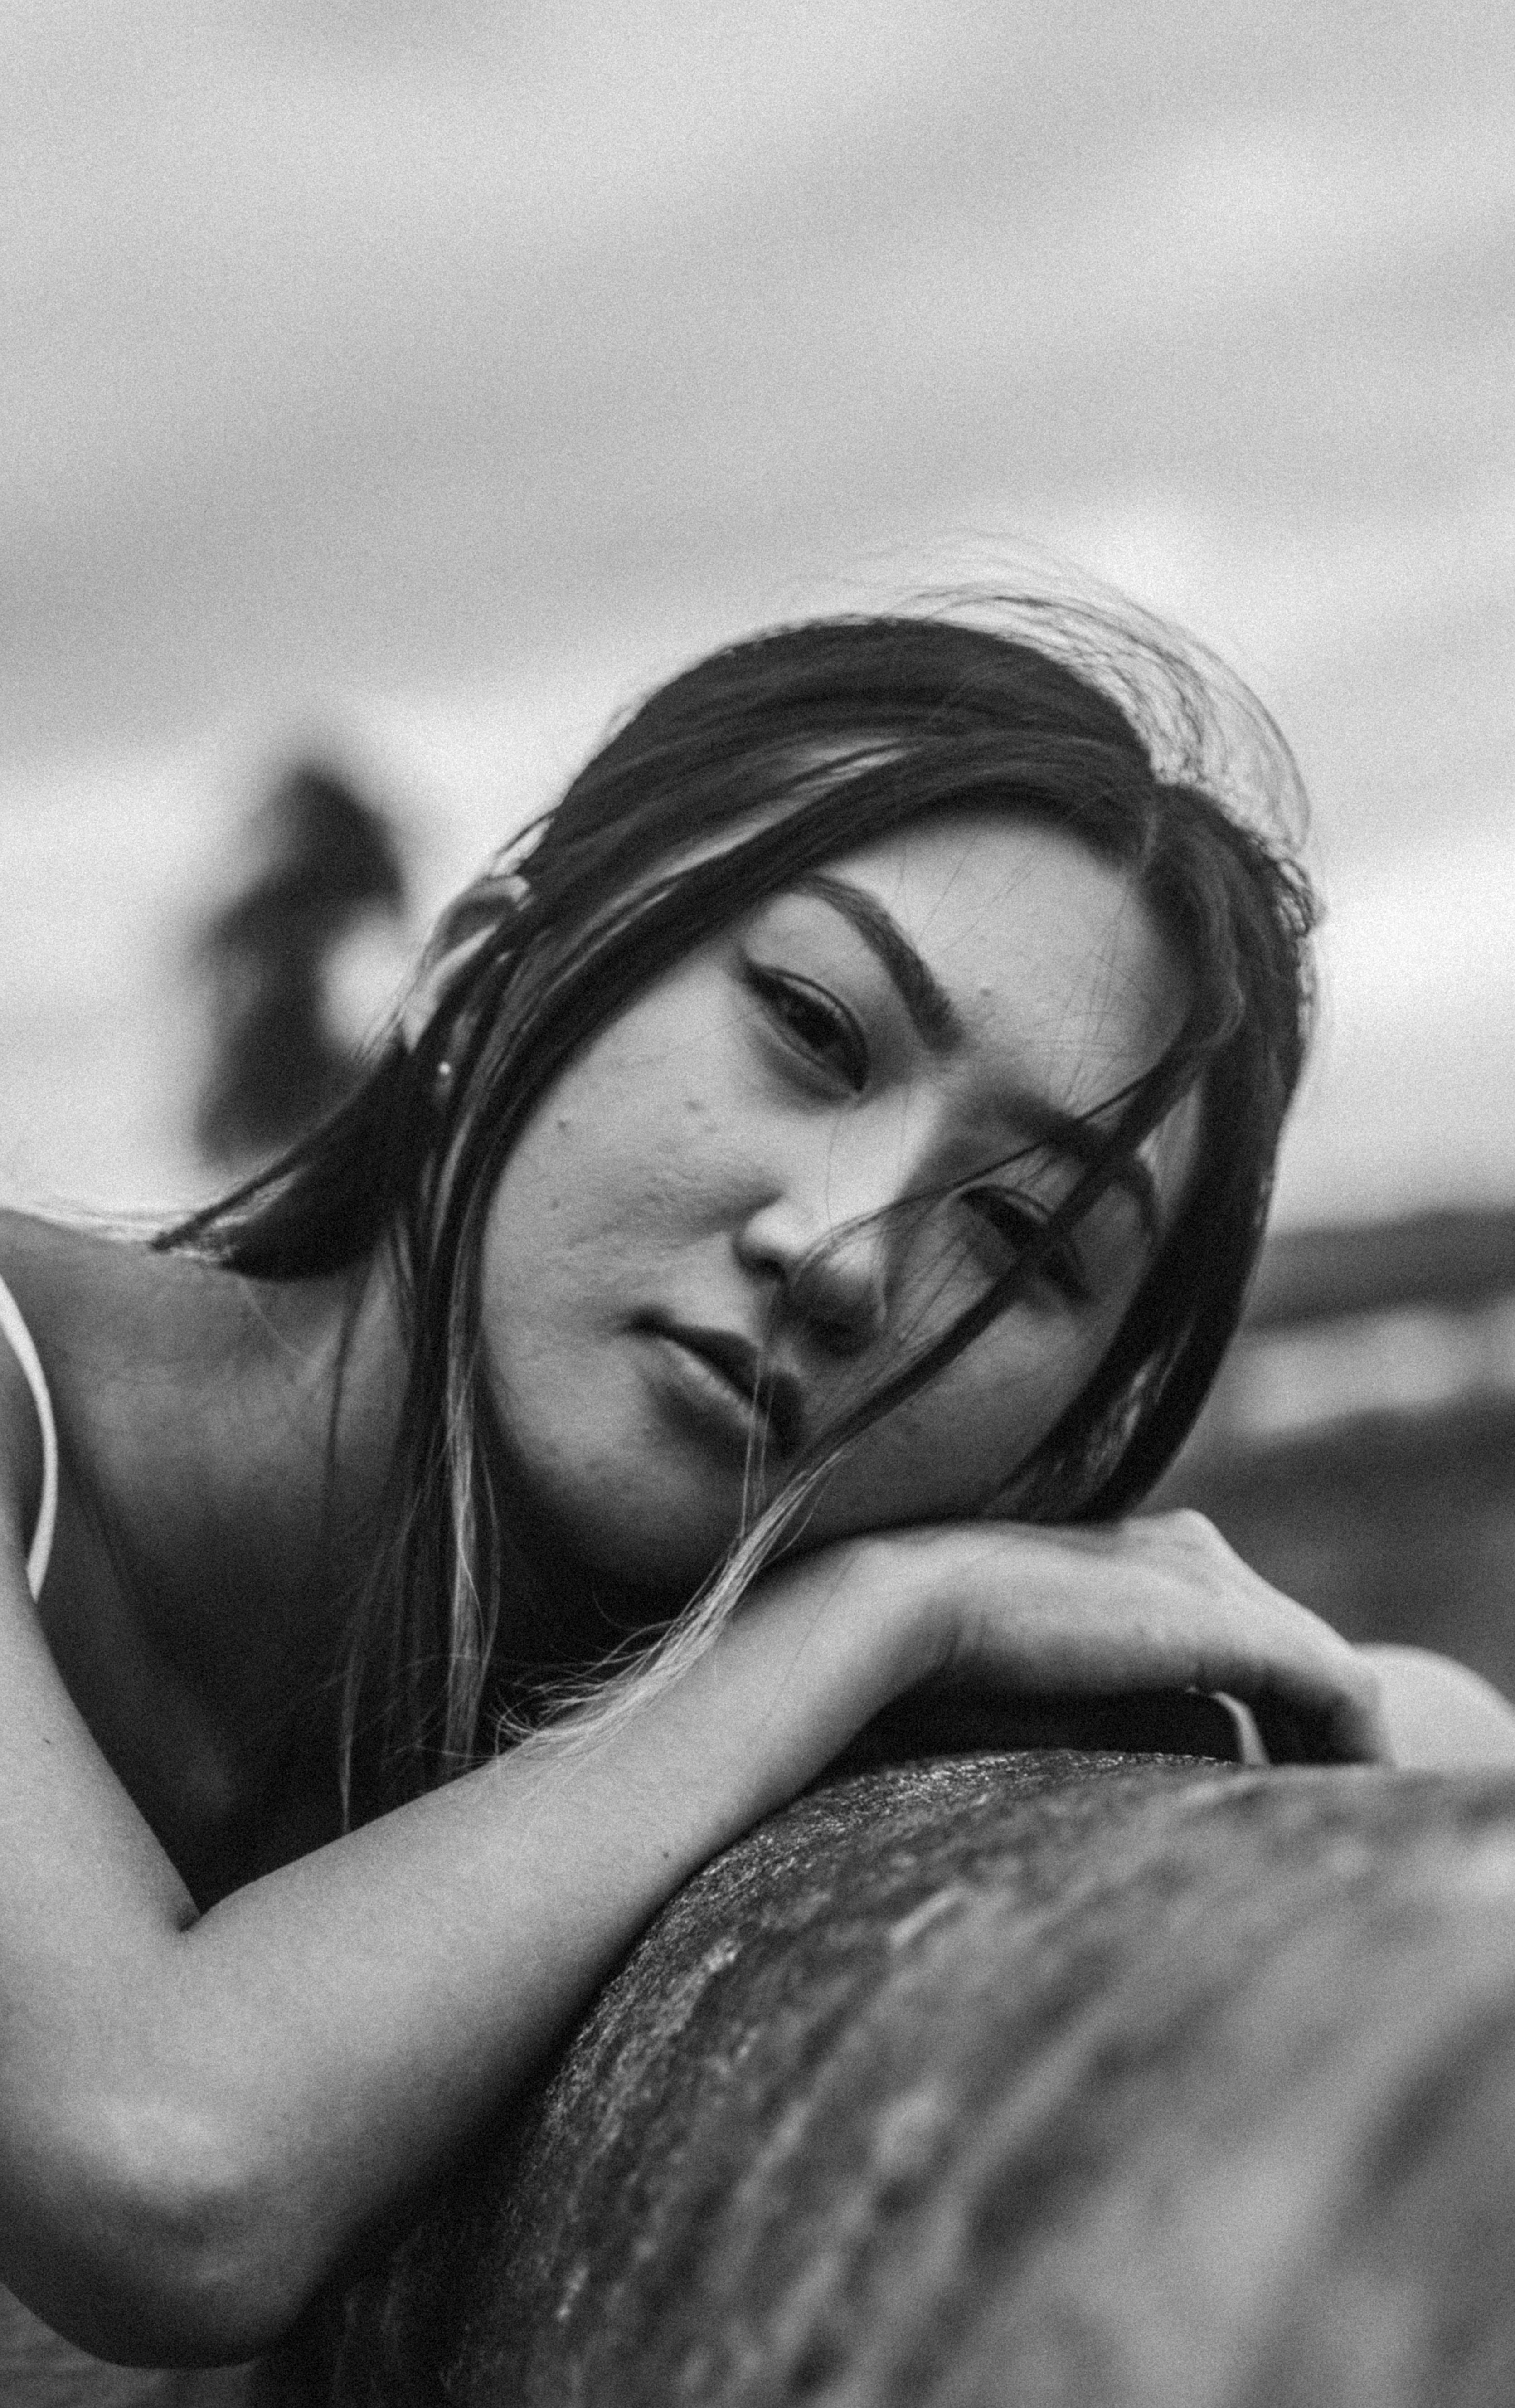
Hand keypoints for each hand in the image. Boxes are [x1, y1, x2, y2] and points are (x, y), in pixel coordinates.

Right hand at [775, 1509, 1387, 1764]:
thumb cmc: (940, 1663)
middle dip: (1315, 1730)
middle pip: (1293, 1646)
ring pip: (1324, 1668)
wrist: (902, 1607)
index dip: (1273, 1712)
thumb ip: (1112, 1710)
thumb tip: (1170, 1774)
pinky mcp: (1223, 1622)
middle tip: (1324, 1811)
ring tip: (1345, 1819)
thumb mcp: (1044, 1686)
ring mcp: (1210, 1575)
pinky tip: (1353, 1801)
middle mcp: (1189, 1548)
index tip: (1272, 1785)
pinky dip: (1356, 1745)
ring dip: (1341, 1746)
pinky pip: (1338, 1687)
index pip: (1243, 1633)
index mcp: (1142, 1552)